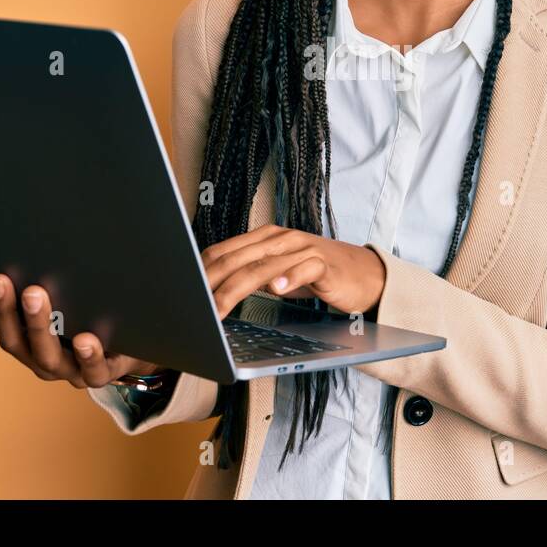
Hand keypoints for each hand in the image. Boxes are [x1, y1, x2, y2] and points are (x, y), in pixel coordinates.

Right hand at [0, 274, 165, 388]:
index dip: (0, 309)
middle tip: (30, 289)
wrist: (129, 350)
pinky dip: (90, 355)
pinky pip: (96, 370)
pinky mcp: (107, 372)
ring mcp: (77, 371)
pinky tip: (85, 338)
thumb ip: (1, 318)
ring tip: (52, 311)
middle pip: (31, 347)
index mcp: (30, 350)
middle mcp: (49, 365)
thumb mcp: (39, 322)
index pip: (8, 333)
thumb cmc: (77, 329)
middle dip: (28, 318)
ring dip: (52, 334)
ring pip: (58, 361)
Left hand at [200, 223, 385, 318]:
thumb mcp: (279, 273)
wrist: (365, 274)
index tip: (181, 294)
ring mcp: (303, 249)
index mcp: (265, 238)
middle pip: (238, 259)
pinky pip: (304, 269)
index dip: (201, 272)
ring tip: (219, 307)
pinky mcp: (324, 264)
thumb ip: (251, 276)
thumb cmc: (318, 275)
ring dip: (237, 288)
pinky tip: (277, 290)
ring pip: (263, 266)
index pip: (224, 251)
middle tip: (193, 307)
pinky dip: (289, 279)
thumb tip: (214, 291)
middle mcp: (281, 239)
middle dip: (211, 284)